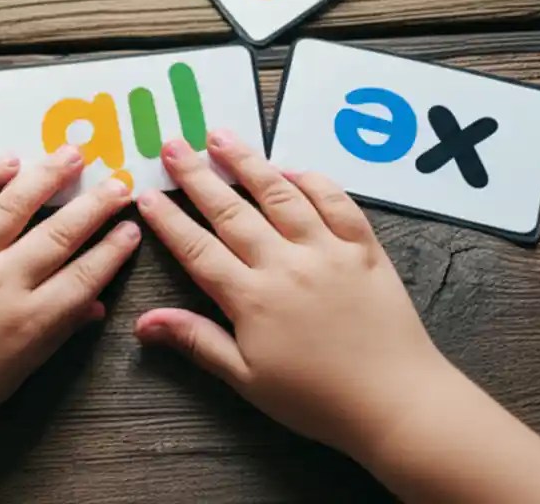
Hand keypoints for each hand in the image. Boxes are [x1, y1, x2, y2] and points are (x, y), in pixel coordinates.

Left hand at [0, 146, 139, 443]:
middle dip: (96, 204)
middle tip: (119, 183)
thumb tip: (94, 309)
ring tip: (73, 152)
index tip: (133, 228)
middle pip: (60, 233)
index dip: (113, 250)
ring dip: (48, 175)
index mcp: (28, 322)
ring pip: (15, 206)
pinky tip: (8, 161)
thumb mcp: (10, 378)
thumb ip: (53, 338)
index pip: (85, 277)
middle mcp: (2, 282)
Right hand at [133, 131, 453, 458]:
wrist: (396, 403)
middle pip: (232, 210)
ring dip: (248, 162)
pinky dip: (312, 181)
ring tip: (221, 137)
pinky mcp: (364, 249)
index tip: (145, 195)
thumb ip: (197, 342)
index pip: (198, 249)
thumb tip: (144, 323)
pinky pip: (335, 202)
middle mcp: (286, 265)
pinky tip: (291, 169)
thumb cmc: (317, 400)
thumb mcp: (247, 380)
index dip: (168, 220)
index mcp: (252, 299)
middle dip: (197, 175)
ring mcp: (327, 251)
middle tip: (173, 145)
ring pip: (280, 195)